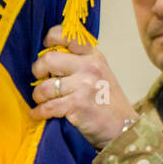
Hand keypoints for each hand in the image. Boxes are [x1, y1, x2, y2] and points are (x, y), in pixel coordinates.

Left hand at [29, 25, 137, 146]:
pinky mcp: (78, 105)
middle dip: (38, 70)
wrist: (124, 128)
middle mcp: (90, 67)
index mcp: (94, 56)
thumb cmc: (109, 102)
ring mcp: (84, 86)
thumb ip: (80, 63)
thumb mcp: (100, 74)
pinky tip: (40, 114)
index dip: (51, 38)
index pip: (68, 35)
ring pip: (44, 86)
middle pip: (49, 59)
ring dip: (38, 96)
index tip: (46, 47)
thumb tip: (49, 58)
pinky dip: (40, 112)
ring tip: (42, 100)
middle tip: (40, 79)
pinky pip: (47, 106)